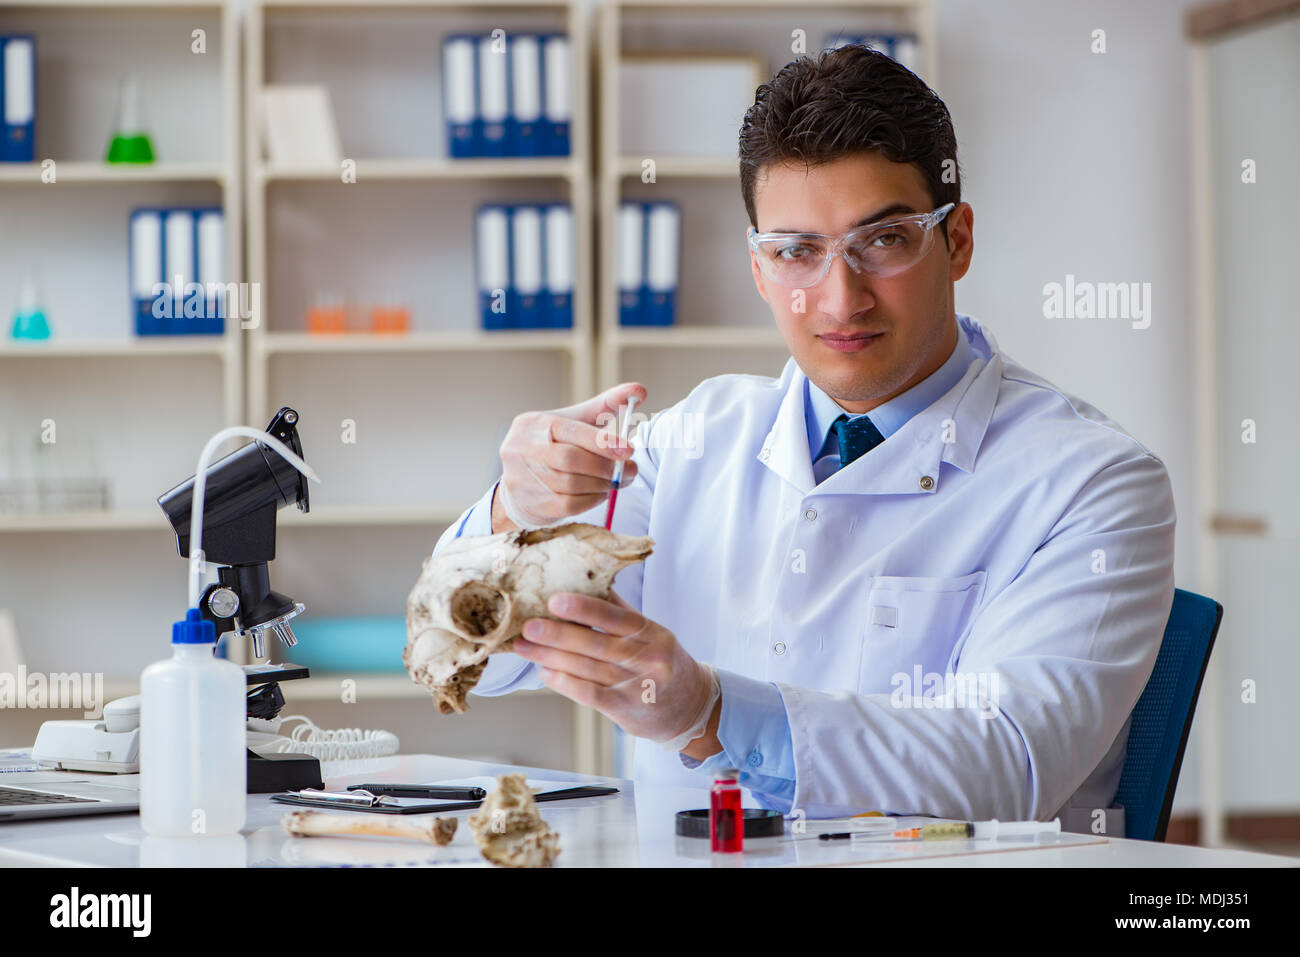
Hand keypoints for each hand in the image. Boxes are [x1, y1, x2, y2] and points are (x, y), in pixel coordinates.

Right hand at [494, 383, 646, 530]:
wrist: (522, 484)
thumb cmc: (556, 446)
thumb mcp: (576, 421)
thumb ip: (606, 405)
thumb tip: (640, 390)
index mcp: (534, 423)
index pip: (572, 430)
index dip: (602, 442)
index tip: (629, 450)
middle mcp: (523, 448)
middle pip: (570, 459)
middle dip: (605, 466)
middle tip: (630, 470)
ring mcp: (523, 477)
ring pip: (571, 484)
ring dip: (601, 484)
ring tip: (616, 481)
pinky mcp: (531, 502)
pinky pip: (569, 505)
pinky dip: (591, 499)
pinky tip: (601, 493)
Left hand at [513, 591, 719, 748]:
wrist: (691, 708)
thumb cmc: (664, 664)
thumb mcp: (654, 634)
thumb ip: (622, 612)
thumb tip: (590, 583)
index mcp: (653, 633)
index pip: (617, 617)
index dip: (585, 608)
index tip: (555, 600)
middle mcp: (647, 659)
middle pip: (597, 644)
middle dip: (558, 634)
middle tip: (528, 625)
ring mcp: (636, 686)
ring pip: (588, 668)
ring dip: (551, 657)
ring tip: (525, 647)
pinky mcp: (625, 709)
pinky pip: (590, 695)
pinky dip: (565, 683)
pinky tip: (545, 672)